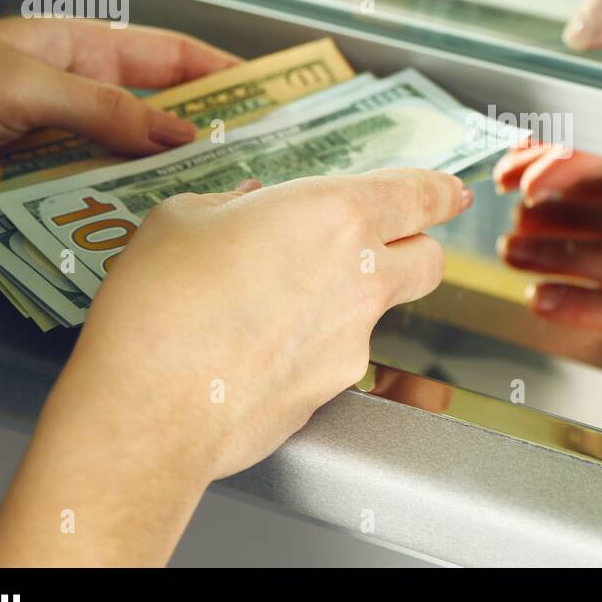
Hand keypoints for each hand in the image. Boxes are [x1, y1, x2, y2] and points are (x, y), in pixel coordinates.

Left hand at [0, 17, 238, 229]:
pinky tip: (139, 235)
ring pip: (125, 167)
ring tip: (206, 208)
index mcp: (74, 49)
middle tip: (254, 166)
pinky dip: (112, 217)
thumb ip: (106, 109)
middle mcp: (71, 96)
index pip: (169, 54)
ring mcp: (50, 146)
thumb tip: (180, 135)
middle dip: (203, 138)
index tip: (274, 95)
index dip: (224, 70)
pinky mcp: (27, 192)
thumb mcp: (23, 84)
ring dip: (157, 186)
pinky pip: (85, 205)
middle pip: (155, 116)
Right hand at [0, 168, 471, 564]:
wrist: (149, 409)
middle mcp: (362, 276)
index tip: (452, 192)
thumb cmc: (160, 303)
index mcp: (336, 214)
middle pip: (427, 260)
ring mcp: (353, 341)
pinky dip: (309, 351)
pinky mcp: (333, 392)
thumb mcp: (184, 216)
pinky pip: (334, 359)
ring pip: (376, 313)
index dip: (441, 192)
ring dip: (347, 302)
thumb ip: (234, 205)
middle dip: (413, 248)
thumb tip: (247, 208)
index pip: (420, 195)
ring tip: (274, 305)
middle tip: (379, 244)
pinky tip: (254, 351)